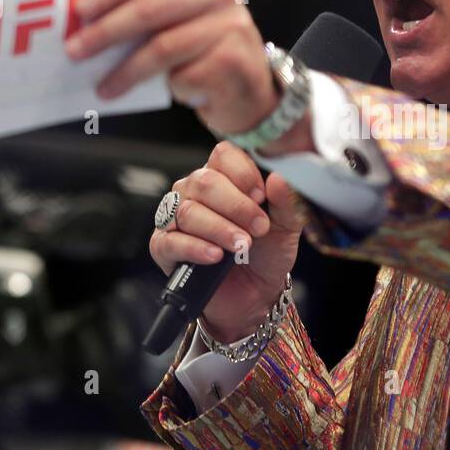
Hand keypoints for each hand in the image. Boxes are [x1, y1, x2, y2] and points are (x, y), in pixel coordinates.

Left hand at [65, 0, 281, 139]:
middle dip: (107, 31)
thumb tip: (87, 20)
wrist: (252, 91)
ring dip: (125, 71)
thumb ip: (149, 11)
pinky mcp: (232, 61)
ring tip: (104, 87)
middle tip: (76, 50)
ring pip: (162, 47)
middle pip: (151, 9)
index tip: (80, 12)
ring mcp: (231, 26)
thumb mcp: (183, 19)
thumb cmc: (206, 53)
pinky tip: (161, 94)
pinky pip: (182, 76)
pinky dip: (165, 88)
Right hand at [149, 141, 304, 342]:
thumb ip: (286, 202)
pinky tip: (215, 256)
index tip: (261, 196)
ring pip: (188, 211)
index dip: (243, 173)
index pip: (222, 155)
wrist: (255, 294)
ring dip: (220, 229)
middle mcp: (194, 192)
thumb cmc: (266, 254)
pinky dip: (195, 248)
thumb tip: (280, 178)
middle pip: (204, 182)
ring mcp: (175, 218)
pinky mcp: (163, 247)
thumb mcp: (286, 227)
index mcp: (224, 178)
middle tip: (258, 228)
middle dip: (236, 206)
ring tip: (242, 246)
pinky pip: (170, 241)